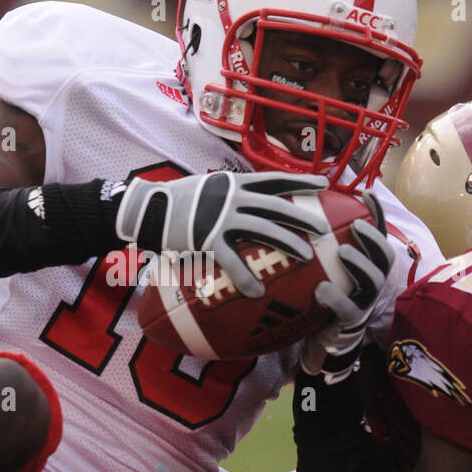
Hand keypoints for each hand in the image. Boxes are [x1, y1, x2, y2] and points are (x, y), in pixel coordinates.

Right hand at [115, 171, 329, 298]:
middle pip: (277, 205)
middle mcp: (233, 197)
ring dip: (287, 243)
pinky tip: (257, 291)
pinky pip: (232, 261)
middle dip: (303, 216)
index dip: (300, 181)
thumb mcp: (208, 188)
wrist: (147, 208)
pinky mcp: (207, 238)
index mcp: (235, 183)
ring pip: (264, 229)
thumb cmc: (177, 201)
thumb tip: (249, 201)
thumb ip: (230, 194)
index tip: (324, 183)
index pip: (274, 179)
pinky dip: (246, 277)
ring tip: (306, 256)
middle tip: (324, 229)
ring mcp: (221, 217)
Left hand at [300, 191, 394, 384]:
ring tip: (342, 252)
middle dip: (373, 239)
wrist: (324, 335)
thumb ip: (321, 242)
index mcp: (368, 263)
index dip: (378, 214)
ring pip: (372, 280)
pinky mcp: (351, 321)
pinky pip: (347, 309)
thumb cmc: (323, 293)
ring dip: (358, 264)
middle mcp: (373, 280)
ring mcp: (365, 301)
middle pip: (384, 256)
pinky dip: (334, 298)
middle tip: (356, 225)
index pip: (379, 235)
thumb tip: (301, 205)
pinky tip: (320, 290)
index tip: (368, 193)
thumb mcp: (324, 265)